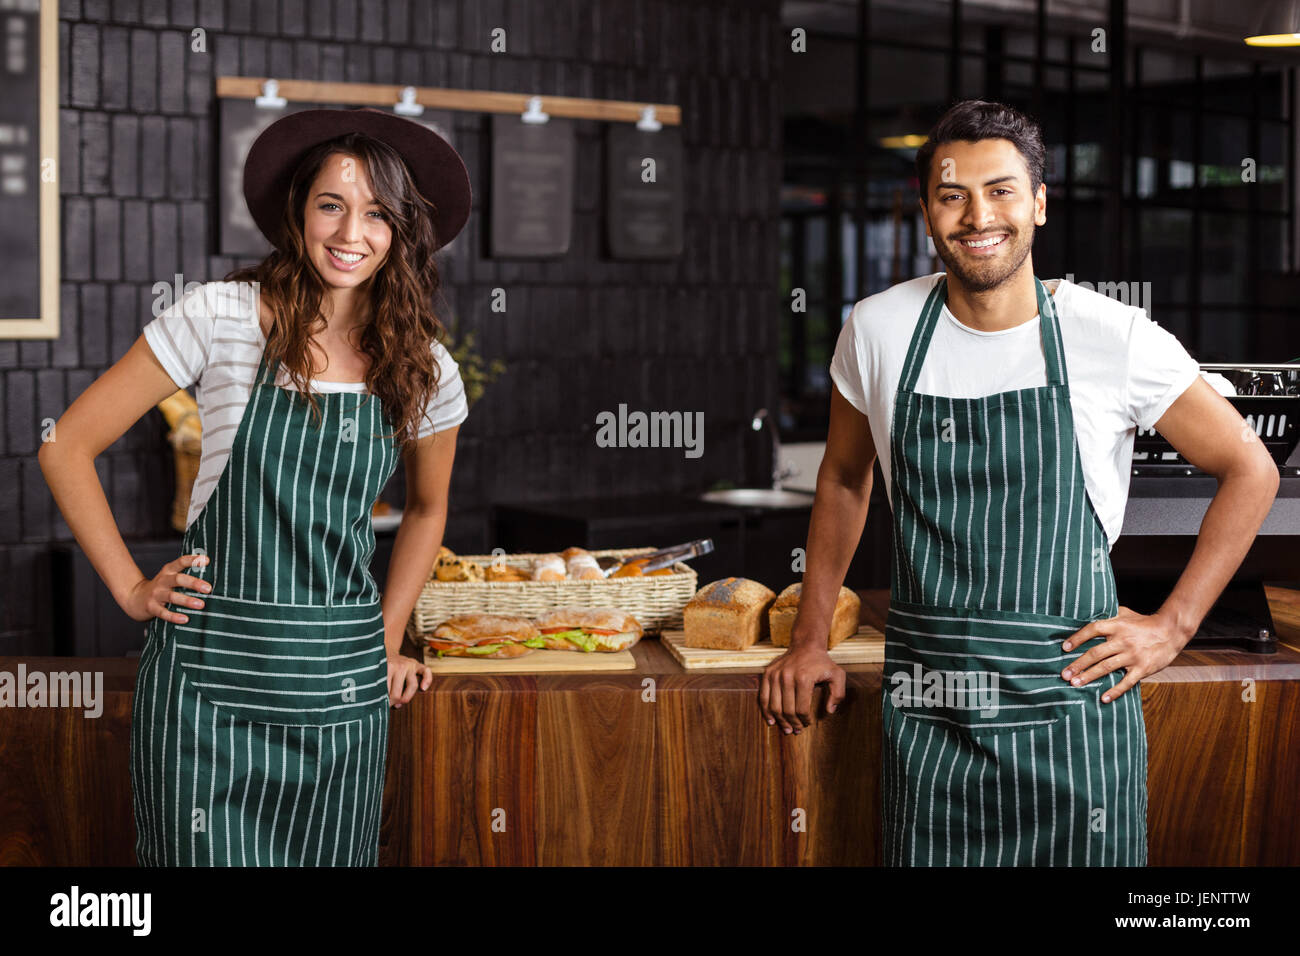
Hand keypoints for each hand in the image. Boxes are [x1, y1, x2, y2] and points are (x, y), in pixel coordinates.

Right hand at [119, 552, 211, 622]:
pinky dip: (174, 616)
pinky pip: (163, 613)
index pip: (181, 562)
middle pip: (178, 579)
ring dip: (187, 601)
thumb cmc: (161, 587)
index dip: (193, 560)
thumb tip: (211, 573)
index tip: (206, 560)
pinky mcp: (151, 607)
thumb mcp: (170, 577)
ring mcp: (156, 594)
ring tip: (201, 605)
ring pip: (172, 596)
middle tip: (208, 588)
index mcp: (169, 571)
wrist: (134, 598)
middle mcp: (162, 581)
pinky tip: (185, 619)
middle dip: (194, 583)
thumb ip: (186, 574)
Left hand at [386, 652, 431, 707]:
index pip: (386, 691)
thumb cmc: (383, 666)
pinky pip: (426, 672)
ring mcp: (410, 665)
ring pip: (412, 686)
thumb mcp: (378, 674)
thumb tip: (392, 705)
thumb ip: (382, 687)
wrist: (387, 651)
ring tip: (400, 702)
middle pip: (397, 692)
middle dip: (393, 702)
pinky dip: (427, 680)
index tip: (383, 705)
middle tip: (390, 704)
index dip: (385, 701)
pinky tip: (423, 689)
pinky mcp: (417, 664)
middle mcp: (400, 666)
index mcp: (388, 668)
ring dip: (406, 698)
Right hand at [759, 642, 846, 734]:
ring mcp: (775, 674)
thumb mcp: (837, 675)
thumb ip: (838, 694)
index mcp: (804, 678)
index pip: (802, 708)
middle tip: (796, 731)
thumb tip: (829, 711)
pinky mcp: (768, 673)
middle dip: (792, 723)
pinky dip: (766, 710)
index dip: (805, 720)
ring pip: (774, 706)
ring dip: (780, 721)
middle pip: (787, 709)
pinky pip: (763, 696)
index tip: (808, 724)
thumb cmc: (822, 662)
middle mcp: (787, 676)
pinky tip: (771, 720)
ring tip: (786, 729)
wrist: (806, 645)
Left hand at [1060, 605, 1188, 703]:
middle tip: (1064, 674)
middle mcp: (1123, 640)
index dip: (1077, 638)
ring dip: (1089, 676)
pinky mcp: (1143, 668)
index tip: (1064, 648)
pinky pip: (1127, 682)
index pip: (1093, 630)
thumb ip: (1108, 615)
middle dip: (1078, 664)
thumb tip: (1087, 615)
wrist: (1172, 631)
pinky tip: (1104, 698)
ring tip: (1075, 684)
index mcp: (1117, 626)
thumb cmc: (1144, 623)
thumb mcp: (1126, 614)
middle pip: (1095, 653)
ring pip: (1106, 667)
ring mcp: (1133, 655)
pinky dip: (1115, 691)